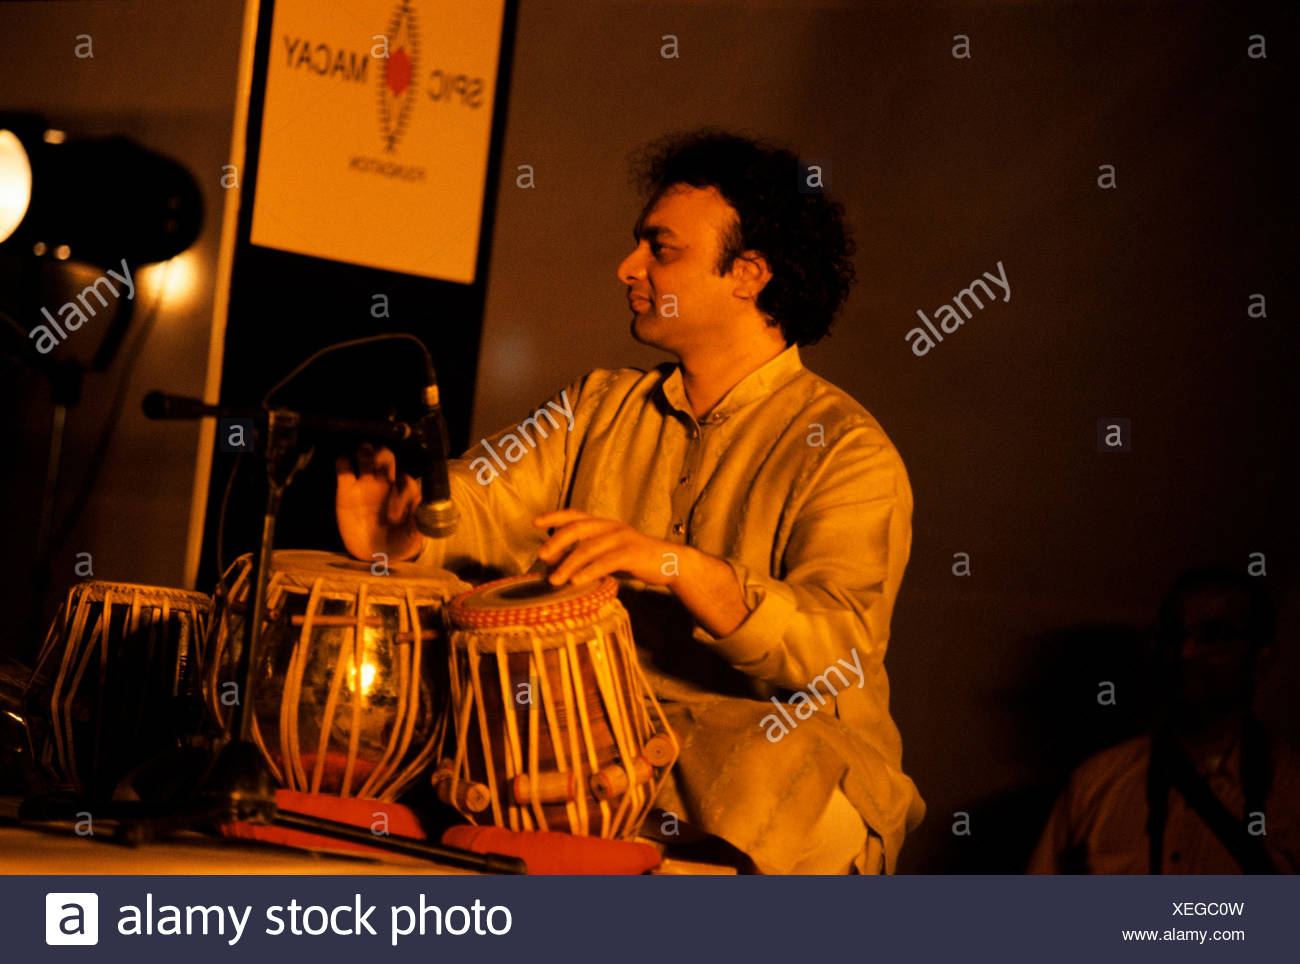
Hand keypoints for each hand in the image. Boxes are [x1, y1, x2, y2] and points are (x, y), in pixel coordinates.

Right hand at [335, 444, 422, 562]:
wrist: (375, 553)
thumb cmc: (398, 541)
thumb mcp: (411, 537)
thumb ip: (418, 523)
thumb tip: (423, 507)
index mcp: (404, 493)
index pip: (404, 479)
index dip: (401, 487)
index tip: (394, 513)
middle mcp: (385, 483)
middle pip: (385, 457)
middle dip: (381, 454)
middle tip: (375, 462)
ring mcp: (366, 484)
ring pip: (366, 456)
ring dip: (364, 451)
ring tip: (362, 456)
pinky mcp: (346, 490)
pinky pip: (344, 468)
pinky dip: (342, 461)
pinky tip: (344, 463)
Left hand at [533, 510, 679, 586]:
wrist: (670, 563)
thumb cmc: (634, 561)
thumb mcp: (607, 555)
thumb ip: (584, 556)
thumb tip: (553, 563)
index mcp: (603, 525)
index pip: (575, 515)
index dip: (554, 516)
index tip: (535, 522)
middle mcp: (611, 527)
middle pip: (577, 528)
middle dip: (556, 541)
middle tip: (541, 556)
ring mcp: (622, 538)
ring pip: (589, 548)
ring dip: (568, 564)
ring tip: (554, 580)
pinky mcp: (632, 553)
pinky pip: (606, 562)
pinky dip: (589, 572)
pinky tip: (576, 582)